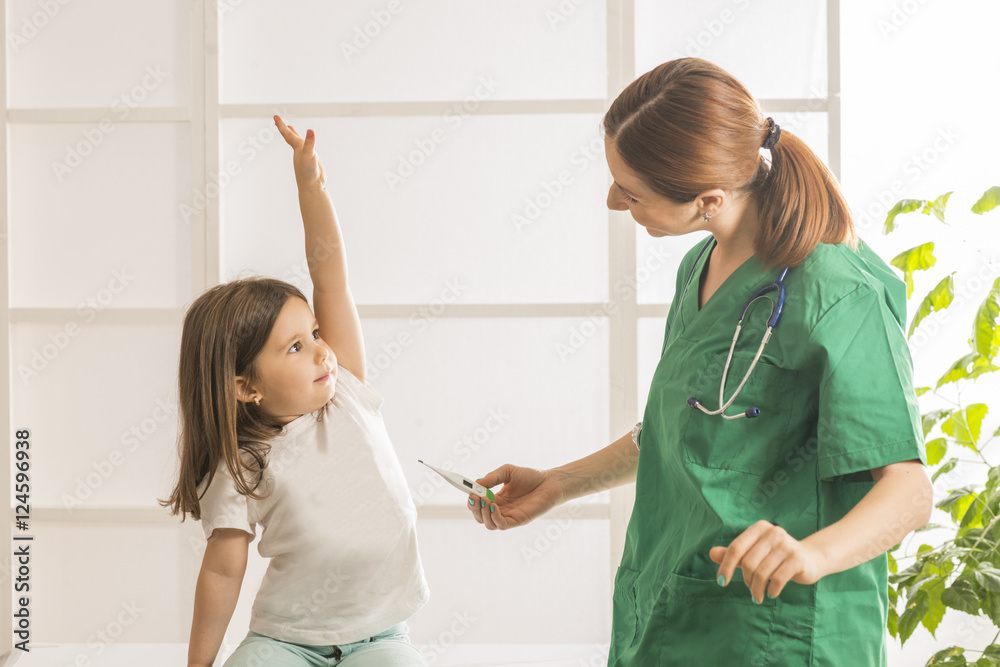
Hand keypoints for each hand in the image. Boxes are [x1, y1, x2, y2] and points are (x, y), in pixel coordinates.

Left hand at [274, 115, 325, 190]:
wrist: (312, 186)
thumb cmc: (308, 172)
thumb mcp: (309, 155)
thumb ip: (310, 143)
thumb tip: (310, 131)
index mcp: (297, 148)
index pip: (288, 134)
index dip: (281, 125)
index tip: (275, 117)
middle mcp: (300, 150)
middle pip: (290, 136)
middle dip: (285, 128)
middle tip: (278, 120)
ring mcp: (306, 155)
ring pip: (298, 142)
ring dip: (294, 135)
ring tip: (291, 128)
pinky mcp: (312, 159)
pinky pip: (308, 148)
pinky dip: (307, 143)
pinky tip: (307, 144)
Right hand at [467, 464, 567, 530]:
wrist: (550, 482)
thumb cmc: (530, 476)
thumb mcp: (507, 471)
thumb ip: (492, 477)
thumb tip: (476, 484)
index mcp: (496, 499)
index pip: (478, 504)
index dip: (471, 500)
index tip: (469, 491)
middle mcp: (501, 509)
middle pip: (479, 516)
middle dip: (474, 508)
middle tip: (475, 497)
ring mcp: (509, 516)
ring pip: (488, 524)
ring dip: (483, 513)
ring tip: (486, 500)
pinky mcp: (518, 521)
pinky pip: (501, 525)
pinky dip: (494, 517)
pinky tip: (494, 506)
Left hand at [710, 520, 825, 603]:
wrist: (811, 558)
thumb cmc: (776, 556)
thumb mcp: (754, 553)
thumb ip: (733, 554)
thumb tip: (711, 553)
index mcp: (759, 528)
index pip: (736, 548)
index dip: (725, 566)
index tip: (721, 582)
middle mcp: (773, 532)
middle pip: (748, 563)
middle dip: (746, 580)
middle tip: (750, 589)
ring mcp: (786, 545)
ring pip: (761, 573)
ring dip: (757, 589)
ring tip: (758, 595)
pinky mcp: (797, 559)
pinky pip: (777, 579)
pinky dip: (771, 590)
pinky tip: (772, 592)